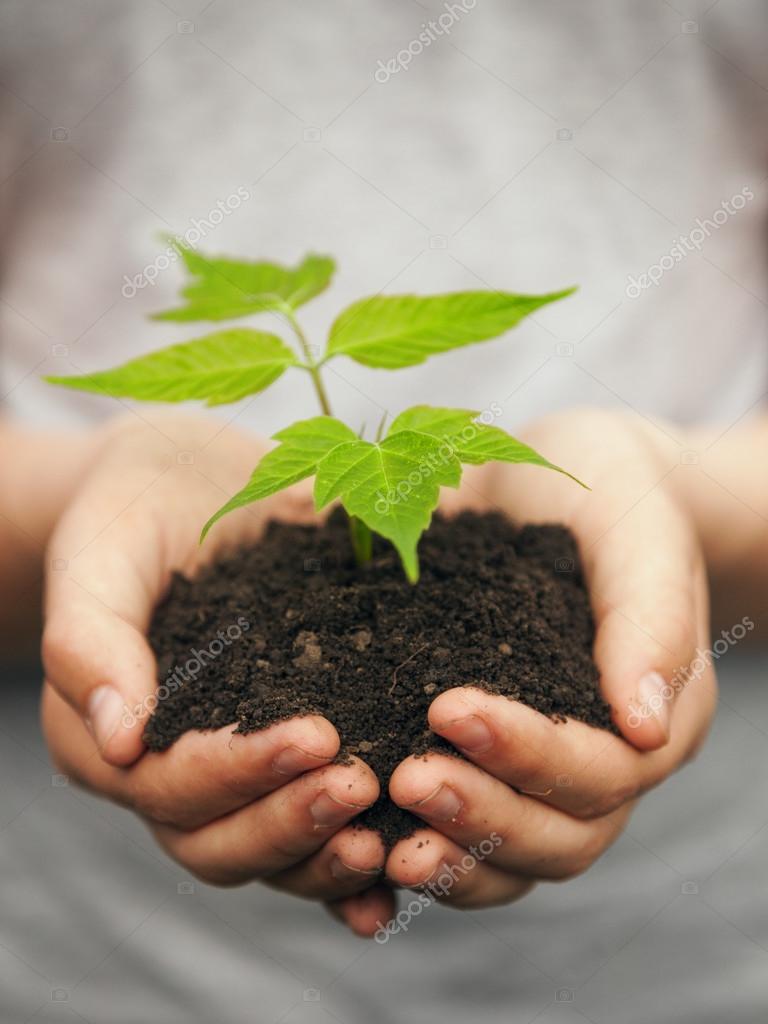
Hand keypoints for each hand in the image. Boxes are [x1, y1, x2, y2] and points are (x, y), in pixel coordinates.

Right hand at [41, 413, 393, 935]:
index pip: (168, 785)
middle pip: (217, 841)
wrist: (189, 483)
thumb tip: (121, 742)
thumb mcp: (101, 554)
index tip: (315, 734)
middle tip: (361, 782)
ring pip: (269, 854)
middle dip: (291, 820)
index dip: (239, 770)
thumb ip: (91, 640)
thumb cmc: (134, 510)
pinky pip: (314, 830)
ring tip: (389, 831)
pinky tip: (406, 854)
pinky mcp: (284, 759)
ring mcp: (230, 774)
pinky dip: (354, 860)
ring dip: (325, 854)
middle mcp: (167, 773)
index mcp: (105, 736)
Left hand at [384, 409, 715, 911]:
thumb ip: (649, 619)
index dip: (530, 755)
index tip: (448, 710)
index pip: (604, 772)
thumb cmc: (609, 496)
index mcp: (657, 717)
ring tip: (378, 832)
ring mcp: (542, 774)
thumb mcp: (636, 534)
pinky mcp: (485, 764)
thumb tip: (645, 727)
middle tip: (407, 779)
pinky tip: (361, 841)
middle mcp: (605, 763)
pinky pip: (462, 836)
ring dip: (450, 852)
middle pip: (560, 838)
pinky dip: (419, 850)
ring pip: (512, 858)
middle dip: (482, 816)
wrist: (554, 482)